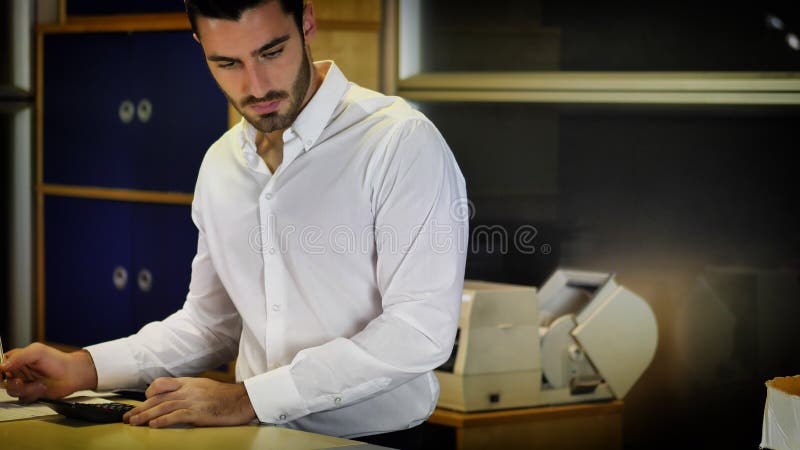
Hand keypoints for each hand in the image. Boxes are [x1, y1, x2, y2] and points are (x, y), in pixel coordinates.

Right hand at [1, 343, 97, 401]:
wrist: (72, 375)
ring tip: (39, 383)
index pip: (1, 365)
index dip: (0, 372)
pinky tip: (42, 388)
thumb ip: (19, 356)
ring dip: (26, 388)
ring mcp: (24, 383)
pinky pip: (23, 398)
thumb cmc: (57, 360)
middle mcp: (18, 371)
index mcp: (17, 358)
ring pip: (12, 391)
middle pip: (3, 381)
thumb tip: (3, 365)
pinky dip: (33, 394)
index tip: (2, 375)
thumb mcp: (37, 352)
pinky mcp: (30, 393)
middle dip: (13, 383)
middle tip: (22, 381)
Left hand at [123, 377, 255, 427]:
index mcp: (189, 382)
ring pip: (163, 407)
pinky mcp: (198, 413)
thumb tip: (176, 398)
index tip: (141, 402)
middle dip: (140, 408)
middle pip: (158, 398)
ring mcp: (193, 401)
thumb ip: (189, 390)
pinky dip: (163, 421)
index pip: (162, 384)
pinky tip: (153, 426)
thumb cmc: (225, 397)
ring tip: (134, 422)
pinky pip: (176, 416)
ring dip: (145, 415)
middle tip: (128, 417)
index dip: (148, 394)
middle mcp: (188, 390)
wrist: (243, 400)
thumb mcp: (204, 387)